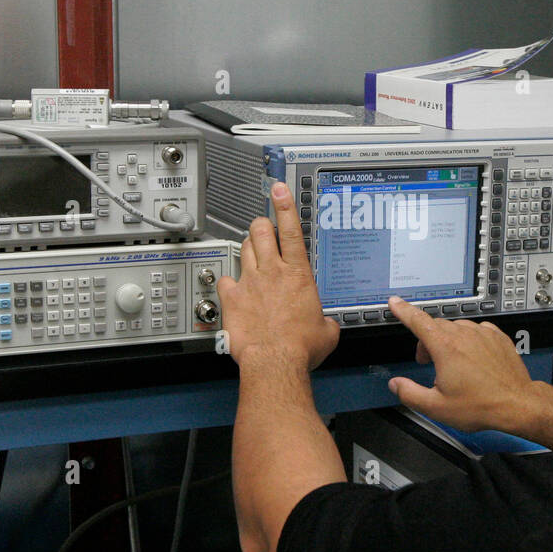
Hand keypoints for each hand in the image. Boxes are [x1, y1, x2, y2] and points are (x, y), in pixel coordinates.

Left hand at [216, 183, 339, 369]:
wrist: (276, 362)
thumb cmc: (301, 348)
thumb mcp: (327, 332)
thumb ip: (325, 320)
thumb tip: (327, 324)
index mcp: (298, 275)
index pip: (290, 230)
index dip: (284, 205)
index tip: (278, 189)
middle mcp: (272, 273)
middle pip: (261, 231)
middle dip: (261, 224)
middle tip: (263, 226)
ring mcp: (250, 283)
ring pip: (244, 248)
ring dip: (248, 246)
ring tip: (251, 252)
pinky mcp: (233, 299)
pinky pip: (225, 279)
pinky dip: (228, 280)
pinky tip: (232, 287)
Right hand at [386, 296, 542, 433]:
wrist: (517, 404)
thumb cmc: (481, 405)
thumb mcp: (437, 407)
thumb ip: (410, 394)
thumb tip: (396, 384)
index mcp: (446, 347)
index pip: (418, 321)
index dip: (403, 311)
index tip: (395, 303)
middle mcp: (464, 335)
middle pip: (436, 326)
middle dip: (426, 340)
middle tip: (427, 361)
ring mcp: (483, 334)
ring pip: (457, 327)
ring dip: (448, 340)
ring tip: (452, 363)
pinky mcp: (498, 337)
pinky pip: (477, 330)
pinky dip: (469, 339)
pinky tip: (472, 357)